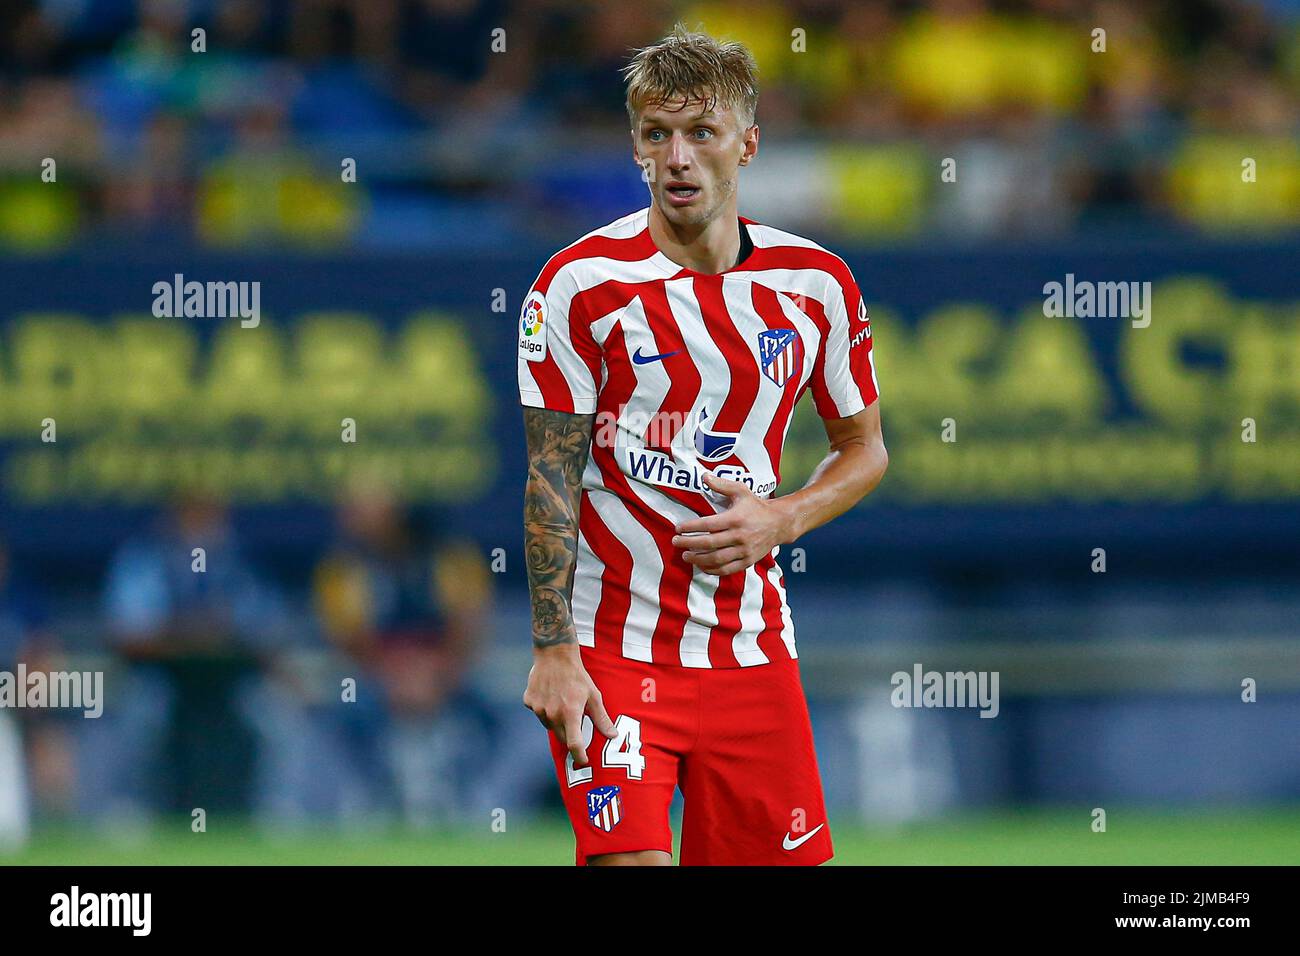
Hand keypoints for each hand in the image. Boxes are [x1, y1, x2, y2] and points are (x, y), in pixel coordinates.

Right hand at [523, 643, 616, 765]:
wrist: (555, 655)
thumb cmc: (577, 676)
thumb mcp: (593, 696)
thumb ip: (601, 718)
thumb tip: (613, 736)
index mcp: (570, 714)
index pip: (574, 744)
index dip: (579, 756)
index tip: (584, 760)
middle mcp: (552, 714)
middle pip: (561, 737)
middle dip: (570, 735)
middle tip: (576, 721)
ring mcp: (538, 708)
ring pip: (549, 725)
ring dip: (556, 721)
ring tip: (563, 702)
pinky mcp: (529, 702)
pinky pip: (537, 712)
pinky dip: (544, 709)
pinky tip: (550, 695)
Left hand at [670, 471, 791, 575]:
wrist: (779, 523)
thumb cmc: (756, 506)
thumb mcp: (741, 491)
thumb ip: (722, 485)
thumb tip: (704, 476)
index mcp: (736, 518)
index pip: (708, 524)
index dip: (690, 527)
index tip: (678, 528)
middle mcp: (740, 536)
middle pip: (709, 543)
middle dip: (689, 544)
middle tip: (676, 542)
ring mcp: (744, 550)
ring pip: (717, 559)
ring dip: (698, 559)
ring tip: (686, 556)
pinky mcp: (748, 561)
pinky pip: (727, 569)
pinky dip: (712, 570)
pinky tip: (701, 566)